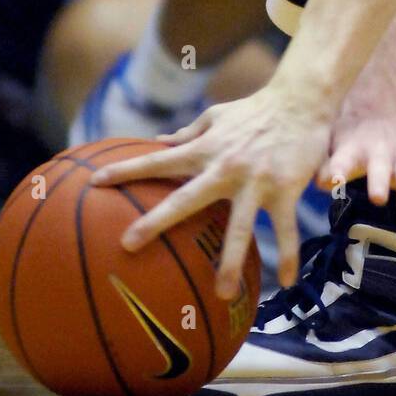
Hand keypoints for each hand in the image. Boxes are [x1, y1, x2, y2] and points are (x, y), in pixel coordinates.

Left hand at [90, 85, 331, 297]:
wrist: (300, 100)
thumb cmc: (255, 110)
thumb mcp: (217, 116)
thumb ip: (189, 133)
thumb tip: (160, 142)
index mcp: (205, 148)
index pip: (157, 160)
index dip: (126, 171)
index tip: (95, 183)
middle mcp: (224, 167)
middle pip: (184, 198)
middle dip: (155, 221)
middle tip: (127, 244)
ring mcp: (255, 181)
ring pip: (239, 227)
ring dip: (230, 261)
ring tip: (221, 294)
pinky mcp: (285, 190)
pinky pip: (285, 229)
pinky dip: (287, 255)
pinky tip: (287, 281)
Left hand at [319, 100, 395, 234]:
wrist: (377, 111)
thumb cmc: (350, 135)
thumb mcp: (334, 144)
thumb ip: (328, 165)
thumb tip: (320, 184)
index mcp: (354, 146)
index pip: (343, 158)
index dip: (337, 168)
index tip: (330, 181)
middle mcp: (379, 152)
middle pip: (380, 166)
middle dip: (379, 181)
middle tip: (377, 198)